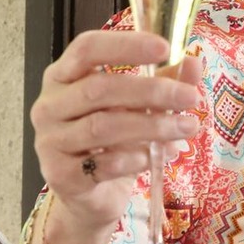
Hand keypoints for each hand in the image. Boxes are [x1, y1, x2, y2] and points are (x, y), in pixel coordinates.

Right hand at [29, 30, 203, 229]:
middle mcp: (49, 106)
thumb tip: (194, 63)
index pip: (86, 49)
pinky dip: (138, 158)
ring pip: (102, 127)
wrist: (90, 199)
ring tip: (186, 128)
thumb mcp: (137, 109)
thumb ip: (161, 83)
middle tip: (190, 97)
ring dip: (152, 126)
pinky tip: (162, 155)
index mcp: (62, 77)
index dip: (124, 45)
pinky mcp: (61, 176)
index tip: (165, 48)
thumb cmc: (110, 145)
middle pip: (98, 89)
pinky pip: (104, 164)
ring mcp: (50, 142)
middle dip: (151, 91)